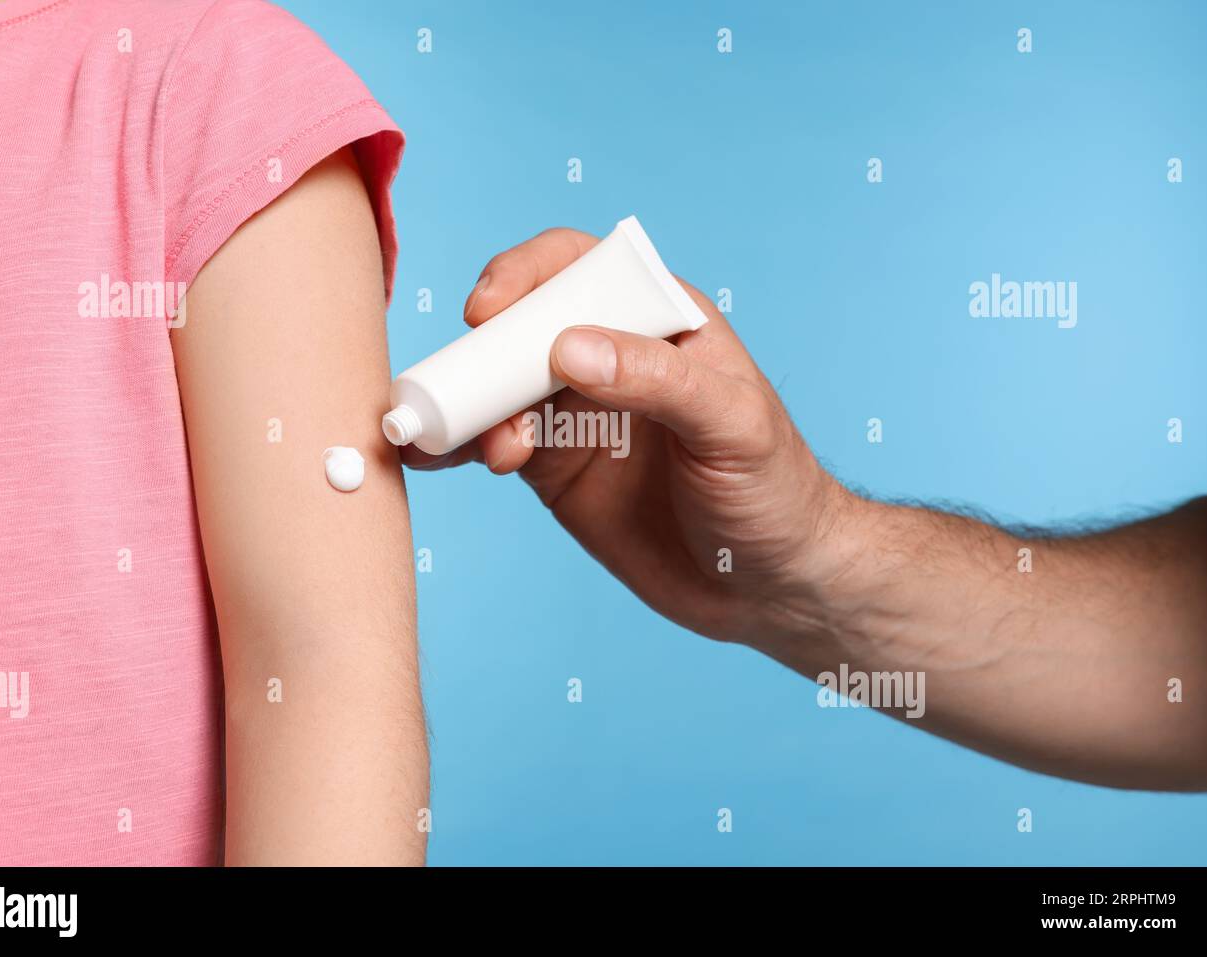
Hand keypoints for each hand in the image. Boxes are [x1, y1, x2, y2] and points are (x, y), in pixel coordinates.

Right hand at [401, 228, 855, 647]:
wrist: (767, 585)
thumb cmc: (774, 489)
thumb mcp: (734, 426)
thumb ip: (658, 381)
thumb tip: (567, 349)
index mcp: (657, 321)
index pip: (579, 269)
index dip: (527, 276)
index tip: (491, 312)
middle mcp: (608, 356)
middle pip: (521, 324)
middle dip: (480, 348)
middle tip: (456, 388)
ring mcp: (576, 412)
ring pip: (497, 386)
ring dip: (465, 404)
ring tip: (455, 440)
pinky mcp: (554, 468)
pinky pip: (493, 441)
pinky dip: (458, 444)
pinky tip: (433, 457)